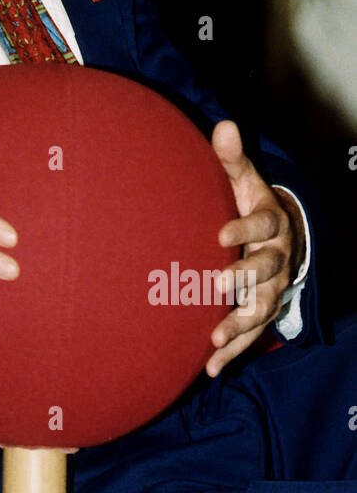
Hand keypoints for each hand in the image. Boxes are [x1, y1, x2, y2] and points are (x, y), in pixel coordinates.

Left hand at [207, 120, 303, 376]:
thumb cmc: (249, 203)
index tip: (219, 235)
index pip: (260, 225)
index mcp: (271, 222)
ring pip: (261, 307)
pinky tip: (211, 367)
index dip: (243, 230)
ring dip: (239, 323)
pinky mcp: (263, 308)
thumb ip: (231, 158)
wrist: (280, 233)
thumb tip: (223, 125)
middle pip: (265, 270)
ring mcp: (273, 286)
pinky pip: (253, 332)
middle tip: (216, 286)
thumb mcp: (244, 179)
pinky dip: (234, 350)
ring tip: (215, 340)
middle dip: (243, 279)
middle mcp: (277, 257)